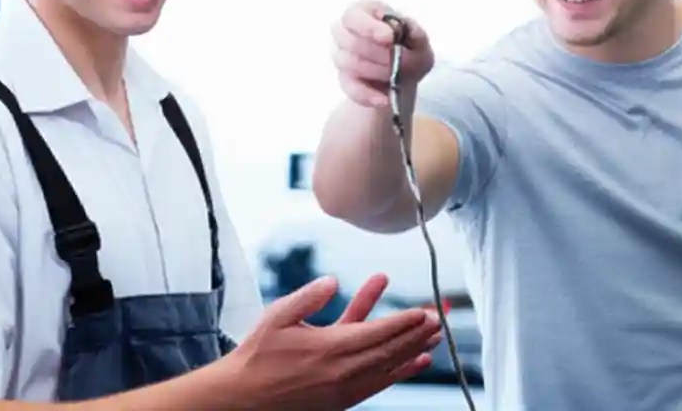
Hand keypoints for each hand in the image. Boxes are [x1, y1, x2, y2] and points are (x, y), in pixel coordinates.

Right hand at [226, 274, 440, 409]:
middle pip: (390, 350)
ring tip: (434, 338)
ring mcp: (344, 388)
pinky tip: (416, 363)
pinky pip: (380, 384)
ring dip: (414, 351)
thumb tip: (333, 282)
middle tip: (437, 318)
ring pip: (389, 368)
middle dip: (415, 334)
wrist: (245, 397)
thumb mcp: (277, 316)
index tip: (422, 312)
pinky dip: (401, 373)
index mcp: (328, 348)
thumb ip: (308, 297)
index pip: (376, 333)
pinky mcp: (342, 400)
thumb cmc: (258, 355)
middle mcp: (342, 371)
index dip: (402, 322)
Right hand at [331, 0, 433, 107]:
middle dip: (378, 54)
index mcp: (363, 12)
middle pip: (349, 41)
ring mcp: (341, 55)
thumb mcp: (420, 42)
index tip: (389, 38)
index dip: (369, 27)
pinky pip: (350, 88)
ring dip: (376, 71)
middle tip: (398, 62)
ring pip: (349, 63)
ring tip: (395, 76)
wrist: (402, 76)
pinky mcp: (344, 79)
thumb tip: (409, 29)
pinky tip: (383, 99)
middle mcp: (345, 31)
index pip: (353, 16)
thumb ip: (417, 34)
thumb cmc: (408, 49)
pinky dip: (367, 95)